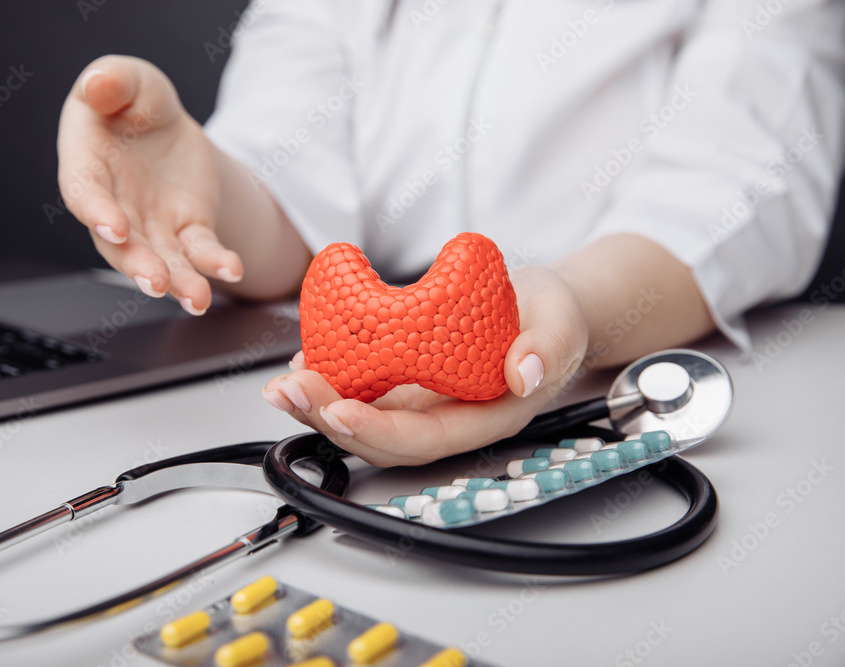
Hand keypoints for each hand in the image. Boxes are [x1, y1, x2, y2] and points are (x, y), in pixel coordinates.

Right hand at [57, 55, 241, 314]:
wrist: (164, 125)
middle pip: (123, 243)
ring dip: (178, 281)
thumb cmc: (133, 103)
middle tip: (156, 282)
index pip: (84, 192)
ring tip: (197, 298)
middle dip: (139, 264)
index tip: (116, 228)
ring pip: (162, 259)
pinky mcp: (187, 230)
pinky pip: (200, 251)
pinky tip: (231, 268)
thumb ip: (113, 80)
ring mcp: (152, 225)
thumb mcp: (128, 79)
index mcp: (87, 164)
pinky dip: (215, 262)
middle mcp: (116, 204)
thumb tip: (98, 82)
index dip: (96, 211)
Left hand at [261, 266, 589, 465]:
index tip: (342, 411)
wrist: (541, 308)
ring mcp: (422, 402)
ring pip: (363, 419)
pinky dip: (329, 380)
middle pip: (380, 439)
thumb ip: (550, 348)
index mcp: (483, 417)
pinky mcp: (407, 381)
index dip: (380, 433)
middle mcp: (446, 418)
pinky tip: (303, 363)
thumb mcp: (562, 325)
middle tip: (292, 390)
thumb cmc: (552, 319)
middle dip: (330, 420)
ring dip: (318, 407)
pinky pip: (363, 391)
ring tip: (282, 385)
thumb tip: (526, 373)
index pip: (425, 440)